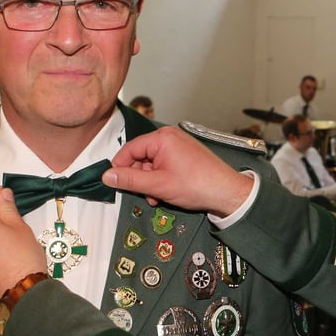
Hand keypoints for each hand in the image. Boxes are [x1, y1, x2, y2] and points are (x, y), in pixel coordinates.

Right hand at [104, 126, 252, 217]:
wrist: (227, 192)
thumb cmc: (198, 185)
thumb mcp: (157, 185)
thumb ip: (130, 180)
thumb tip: (108, 176)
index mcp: (162, 138)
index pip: (129, 149)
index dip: (119, 166)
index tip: (112, 181)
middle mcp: (170, 137)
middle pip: (141, 156)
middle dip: (138, 177)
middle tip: (140, 194)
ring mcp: (179, 146)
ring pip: (152, 164)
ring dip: (149, 182)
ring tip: (156, 197)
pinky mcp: (185, 155)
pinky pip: (164, 165)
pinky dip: (160, 179)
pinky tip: (164, 193)